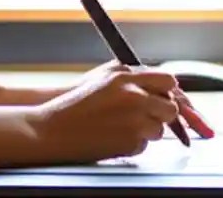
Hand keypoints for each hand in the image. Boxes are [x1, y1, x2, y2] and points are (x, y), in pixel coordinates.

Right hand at [73, 60, 215, 139]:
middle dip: (161, 113)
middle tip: (144, 115)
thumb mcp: (103, 78)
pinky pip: (144, 146)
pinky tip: (113, 138)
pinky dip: (133, 144)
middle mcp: (134, 98)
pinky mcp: (130, 144)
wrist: (53, 129)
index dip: (166, 91)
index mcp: (126, 78)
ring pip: (159, 130)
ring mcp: (134, 122)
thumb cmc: (75, 103)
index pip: (167, 81)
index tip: (162, 97)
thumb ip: (132, 77)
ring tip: (120, 127)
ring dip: (145, 130)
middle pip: (170, 108)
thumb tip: (159, 83)